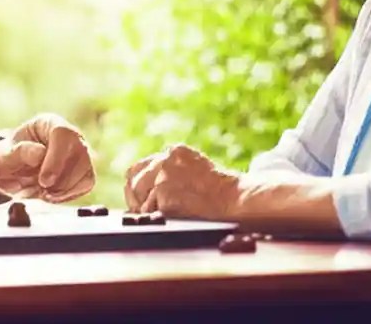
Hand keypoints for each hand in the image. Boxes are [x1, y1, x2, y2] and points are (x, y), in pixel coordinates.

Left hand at [0, 113, 94, 202]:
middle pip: (80, 152)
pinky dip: (69, 195)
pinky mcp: (83, 171)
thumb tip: (39, 154)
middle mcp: (70, 135)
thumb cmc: (8, 158)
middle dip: (61, 178)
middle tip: (42, 189)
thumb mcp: (5, 154)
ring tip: (43, 192)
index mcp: (49, 123)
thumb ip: (20, 152)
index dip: (56, 159)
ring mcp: (80, 153)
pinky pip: (86, 184)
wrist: (12, 170)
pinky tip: (52, 195)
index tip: (43, 180)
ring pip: (86, 171)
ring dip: (64, 189)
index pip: (63, 133)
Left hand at [124, 144, 241, 219]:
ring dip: (149, 208)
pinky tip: (176, 216)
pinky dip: (158, 218)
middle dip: (136, 197)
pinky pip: (149, 211)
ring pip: (139, 196)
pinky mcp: (164, 193)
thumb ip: (172, 174)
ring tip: (169, 213)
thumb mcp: (195, 172)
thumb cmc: (222, 192)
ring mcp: (164, 176)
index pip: (140, 166)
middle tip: (145, 210)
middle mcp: (166, 160)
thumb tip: (145, 191)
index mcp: (175, 152)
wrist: (237, 200)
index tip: (139, 198)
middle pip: (133, 179)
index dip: (136, 185)